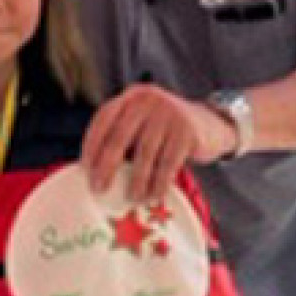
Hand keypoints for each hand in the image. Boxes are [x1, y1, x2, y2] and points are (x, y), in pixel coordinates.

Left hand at [82, 84, 231, 202]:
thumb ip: (123, 135)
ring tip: (132, 198)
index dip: (91, 144)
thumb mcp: (144, 123)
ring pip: (145, 153)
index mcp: (131, 97)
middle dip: (107, 166)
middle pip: (120, 136)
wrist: (211, 124)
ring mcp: (168, 114)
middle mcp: (147, 101)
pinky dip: (159, 183)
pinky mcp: (186, 131)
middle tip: (99, 189)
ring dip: (136, 180)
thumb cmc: (167, 130)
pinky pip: (168, 163)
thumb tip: (94, 171)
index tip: (84, 169)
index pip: (103, 119)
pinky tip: (154, 196)